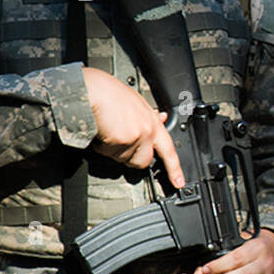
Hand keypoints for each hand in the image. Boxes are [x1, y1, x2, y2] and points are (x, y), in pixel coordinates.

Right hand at [81, 66, 184, 187]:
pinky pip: (108, 153)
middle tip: (120, 141)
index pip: (169, 150)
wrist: (94, 90)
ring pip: (122, 159)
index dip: (174, 169)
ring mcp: (134, 137)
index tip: (178, 182)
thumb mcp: (138, 102)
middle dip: (130, 157)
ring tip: (109, 129)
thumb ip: (150, 116)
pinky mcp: (120, 141)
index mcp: (153, 123)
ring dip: (113, 150)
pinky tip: (101, 130)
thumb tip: (161, 118)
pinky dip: (101, 146)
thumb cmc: (111, 93)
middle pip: (142, 162)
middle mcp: (147, 132)